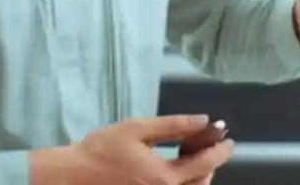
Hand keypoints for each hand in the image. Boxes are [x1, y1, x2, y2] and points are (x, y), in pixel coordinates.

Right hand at [30, 115, 233, 184]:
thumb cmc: (102, 149)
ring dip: (197, 177)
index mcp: (164, 178)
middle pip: (200, 184)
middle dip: (210, 166)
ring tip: (192, 157)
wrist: (71, 176)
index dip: (220, 151)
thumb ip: (174, 126)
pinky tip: (174, 170)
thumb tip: (203, 120)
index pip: (205, 164)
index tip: (229, 140)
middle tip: (209, 146)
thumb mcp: (138, 129)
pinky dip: (181, 183)